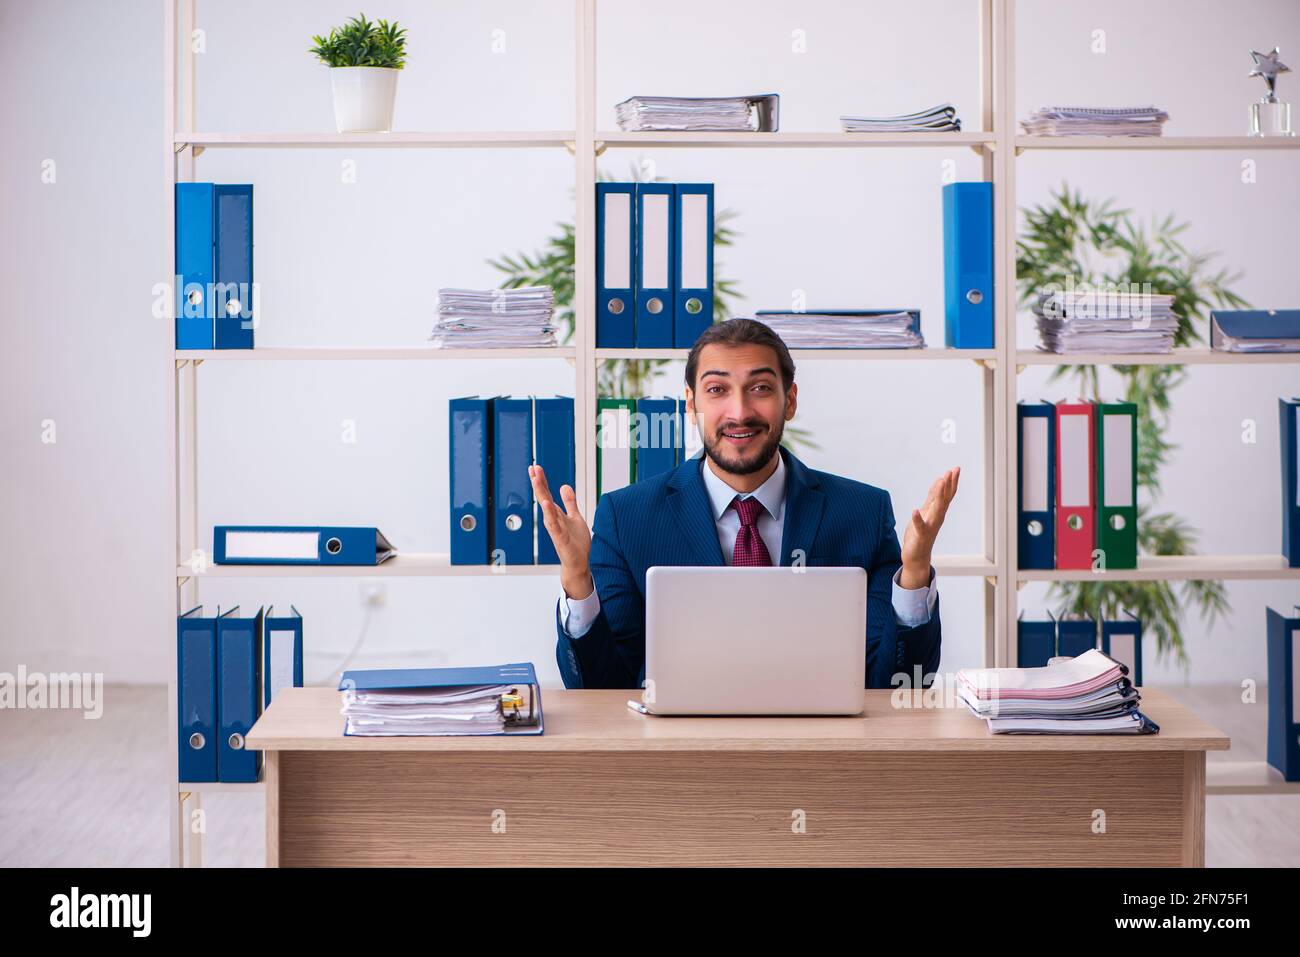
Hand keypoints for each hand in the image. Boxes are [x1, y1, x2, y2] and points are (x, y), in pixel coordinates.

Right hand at [528, 464, 593, 599]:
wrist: (578, 563)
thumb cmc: (576, 543)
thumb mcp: (575, 517)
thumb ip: (570, 503)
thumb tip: (564, 486)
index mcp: (556, 513)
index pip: (547, 493)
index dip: (542, 480)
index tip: (535, 466)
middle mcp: (553, 519)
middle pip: (544, 497)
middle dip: (538, 482)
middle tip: (533, 468)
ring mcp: (555, 528)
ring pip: (546, 508)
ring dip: (542, 494)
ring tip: (537, 480)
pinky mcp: (560, 538)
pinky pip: (554, 524)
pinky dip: (549, 514)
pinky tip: (546, 504)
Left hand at [900, 467, 959, 588]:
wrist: (917, 556)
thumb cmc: (920, 533)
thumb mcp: (926, 511)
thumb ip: (932, 498)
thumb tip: (939, 482)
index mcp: (938, 512)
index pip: (947, 495)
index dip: (951, 482)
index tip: (956, 469)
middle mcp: (937, 518)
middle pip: (945, 499)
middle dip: (948, 485)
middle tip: (952, 471)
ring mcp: (930, 526)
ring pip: (936, 509)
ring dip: (938, 495)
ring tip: (940, 482)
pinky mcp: (920, 535)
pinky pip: (920, 526)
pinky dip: (918, 518)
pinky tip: (915, 510)